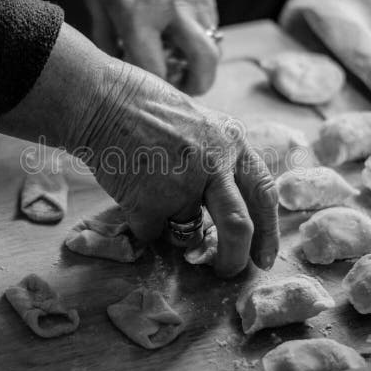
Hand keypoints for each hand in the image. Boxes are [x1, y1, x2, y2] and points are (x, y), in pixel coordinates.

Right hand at [0, 24, 278, 276]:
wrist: (100, 99)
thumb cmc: (145, 108)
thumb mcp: (200, 124)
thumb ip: (219, 159)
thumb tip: (227, 207)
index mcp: (232, 142)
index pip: (263, 193)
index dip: (269, 231)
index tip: (264, 258)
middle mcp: (215, 164)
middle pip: (240, 227)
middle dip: (235, 259)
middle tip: (226, 271)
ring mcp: (182, 185)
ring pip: (189, 236)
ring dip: (175, 234)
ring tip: (154, 202)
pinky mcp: (150, 204)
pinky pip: (152, 233)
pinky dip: (142, 222)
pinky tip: (131, 190)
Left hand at [85, 0, 218, 94]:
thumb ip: (106, 38)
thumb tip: (118, 69)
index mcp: (137, 11)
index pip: (153, 69)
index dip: (150, 85)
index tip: (143, 87)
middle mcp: (173, 9)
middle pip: (204, 65)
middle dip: (195, 85)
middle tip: (179, 84)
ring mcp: (196, 0)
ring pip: (214, 48)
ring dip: (199, 64)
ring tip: (178, 61)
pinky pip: (211, 29)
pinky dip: (199, 41)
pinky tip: (179, 36)